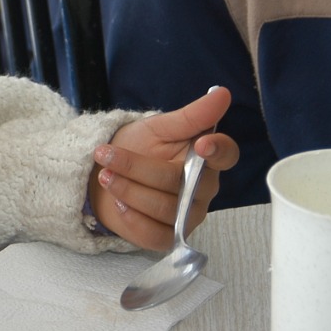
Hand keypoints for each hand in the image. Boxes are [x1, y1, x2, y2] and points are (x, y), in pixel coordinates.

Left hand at [87, 85, 239, 250]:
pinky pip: (155, 234)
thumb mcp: (158, 126)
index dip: (218, 151)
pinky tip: (116, 202)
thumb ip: (191, 115)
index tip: (200, 143)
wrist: (106, 173)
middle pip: (181, 184)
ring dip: (129, 190)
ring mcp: (186, 216)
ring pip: (165, 209)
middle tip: (105, 154)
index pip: (226, 156)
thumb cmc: (138, 147)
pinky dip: (132, 218)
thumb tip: (222, 93)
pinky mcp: (166, 237)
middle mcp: (202, 191)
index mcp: (205, 160)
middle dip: (138, 168)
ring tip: (104, 174)